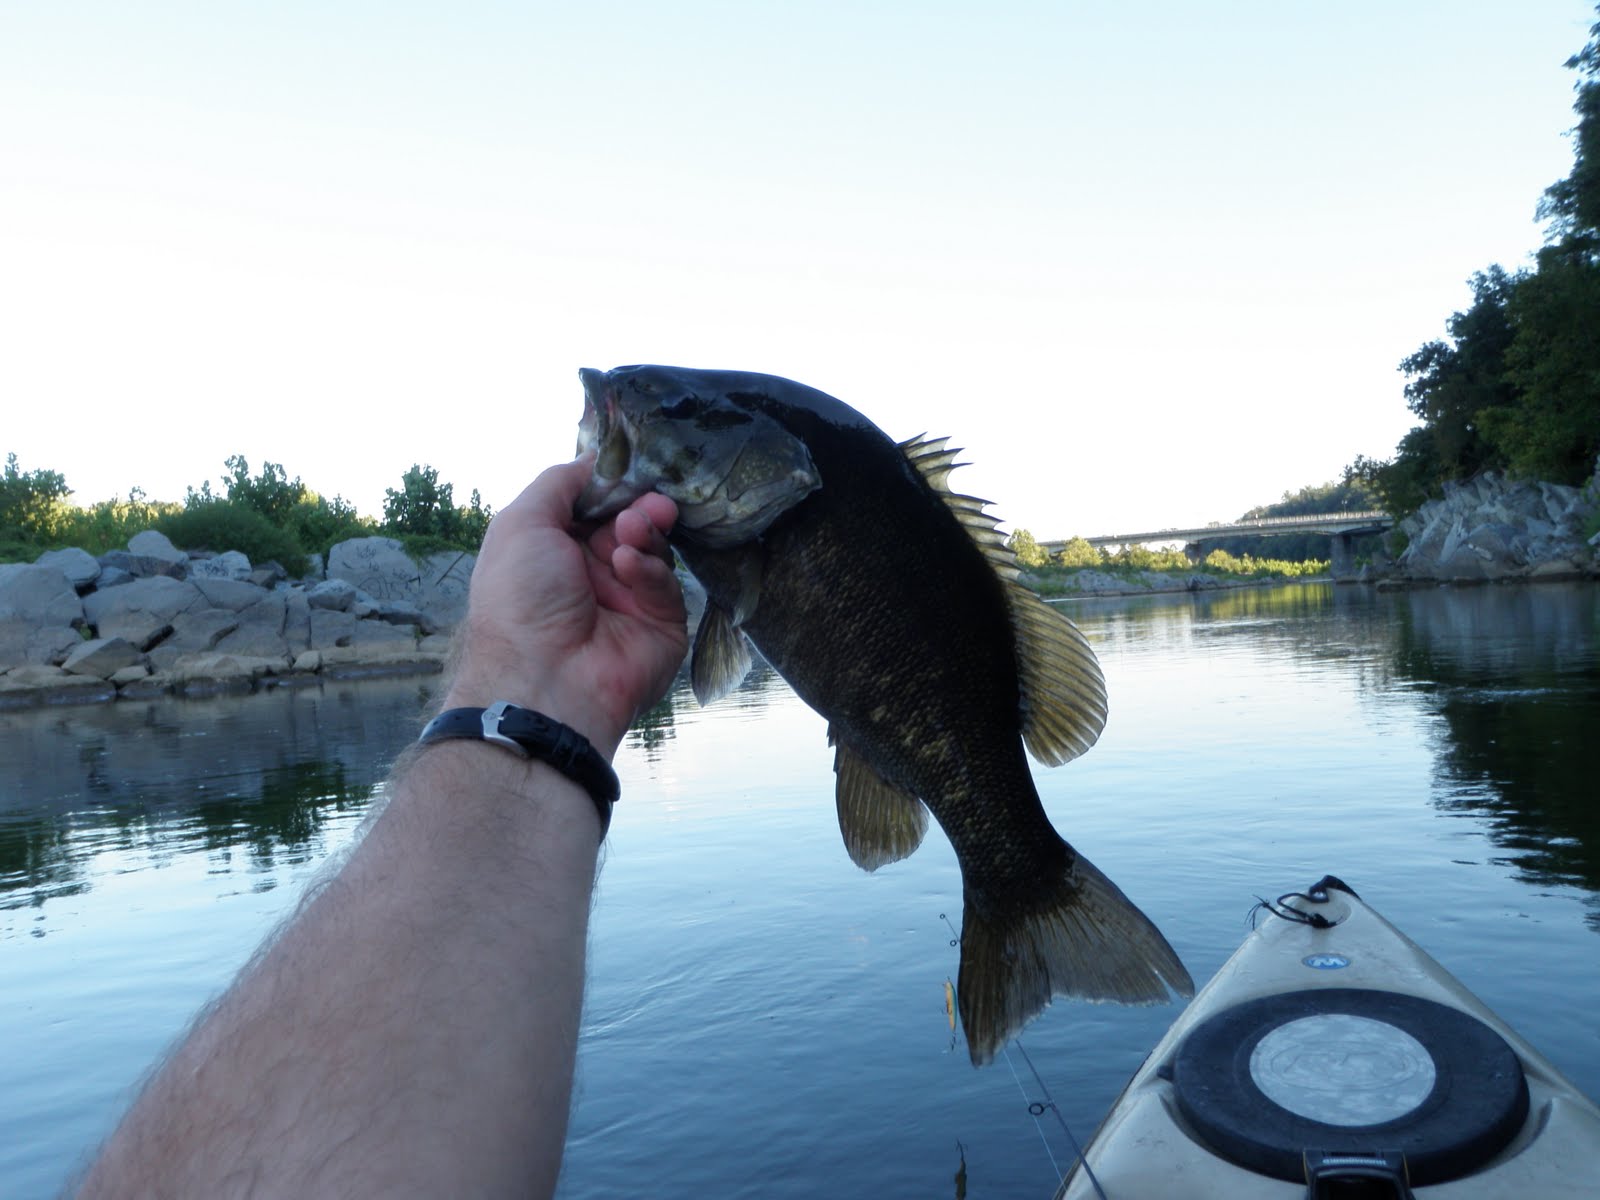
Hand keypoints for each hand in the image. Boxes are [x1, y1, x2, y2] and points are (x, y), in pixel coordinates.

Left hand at [442, 456, 687, 756]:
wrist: (544, 681)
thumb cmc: (520, 599)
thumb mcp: (521, 522)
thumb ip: (560, 482)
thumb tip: (597, 459)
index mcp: (554, 550)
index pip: (595, 505)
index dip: (613, 485)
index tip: (632, 466)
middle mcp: (590, 573)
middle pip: (631, 521)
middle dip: (639, 505)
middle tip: (648, 501)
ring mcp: (627, 600)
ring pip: (654, 548)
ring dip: (643, 532)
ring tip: (629, 533)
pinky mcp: (661, 625)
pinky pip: (666, 585)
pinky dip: (649, 570)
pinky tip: (627, 567)